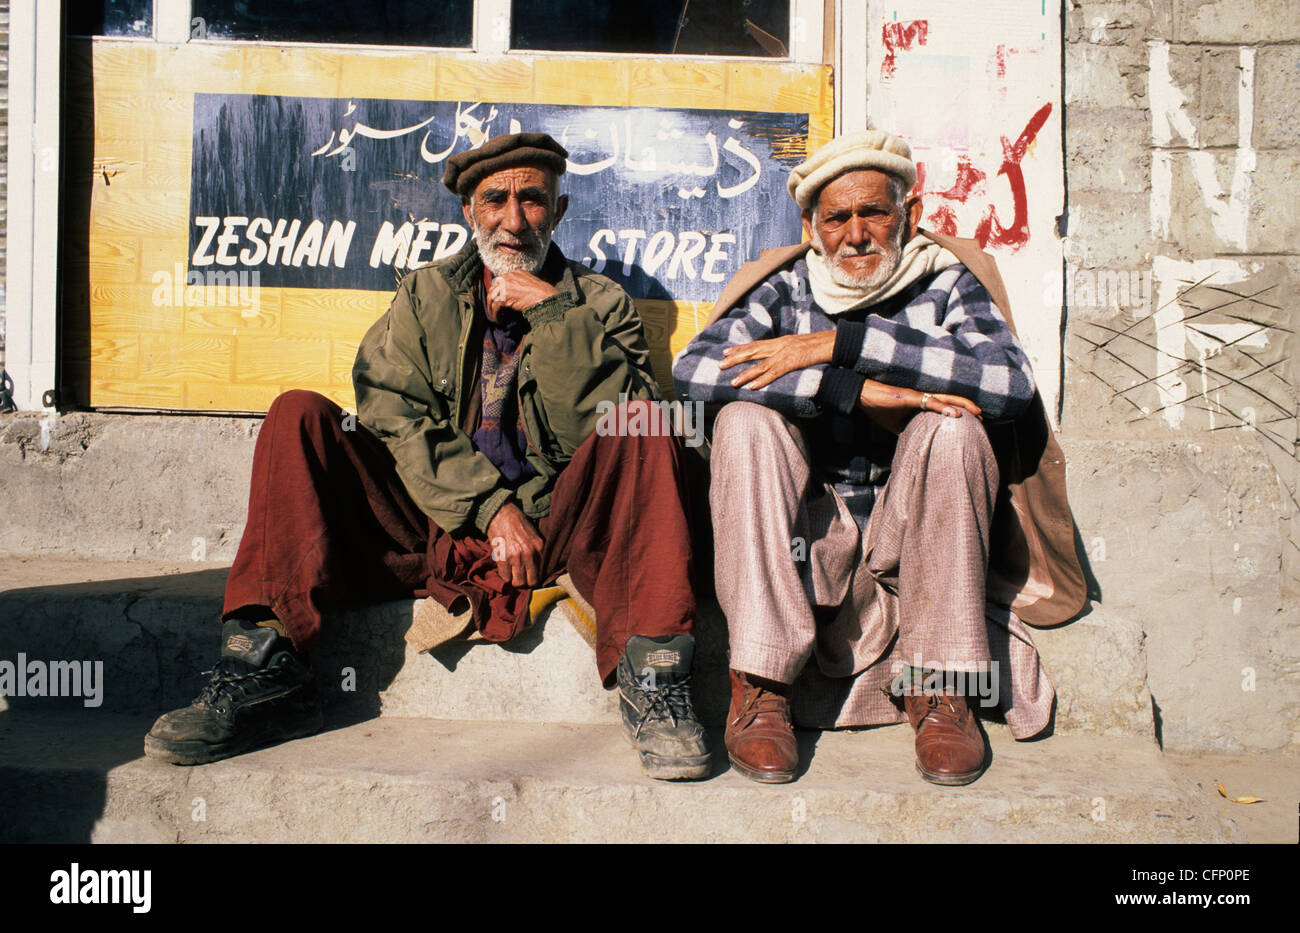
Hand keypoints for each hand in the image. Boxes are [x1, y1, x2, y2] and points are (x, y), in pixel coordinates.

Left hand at [486, 271, 558, 321]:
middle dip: (492, 299)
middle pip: (494, 288)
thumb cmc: (543, 295)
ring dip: (492, 308)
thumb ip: (521, 286)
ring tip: (495, 317)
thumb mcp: (531, 285)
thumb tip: (515, 295)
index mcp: (516, 273)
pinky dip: (495, 314)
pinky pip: (495, 305)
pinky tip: (499, 320)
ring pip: (492, 297)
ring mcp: (505, 284)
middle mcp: (509, 276)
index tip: (498, 301)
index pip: (501, 281)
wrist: (547, 298)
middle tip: (494, 310)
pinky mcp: (504, 295)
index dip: (498, 292)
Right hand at [486, 502, 543, 587]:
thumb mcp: (533, 535)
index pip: (541, 572)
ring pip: (518, 582)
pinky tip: (504, 571)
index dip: (534, 577)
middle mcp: (529, 553)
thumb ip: (536, 550)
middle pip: (530, 581)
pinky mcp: (503, 557)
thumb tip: (536, 567)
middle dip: (525, 583)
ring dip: (514, 581)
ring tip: (512, 576)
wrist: (501, 513)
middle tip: (520, 579)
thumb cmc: (517, 522)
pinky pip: (505, 577)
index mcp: (539, 547)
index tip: (529, 577)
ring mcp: (516, 556)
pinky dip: (504, 577)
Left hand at [718, 332, 835, 389]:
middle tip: (720, 365)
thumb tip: (779, 357)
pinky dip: (762, 380)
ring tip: (732, 382)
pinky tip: (752, 386)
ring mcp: (785, 354)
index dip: (740, 348)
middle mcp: (779, 345)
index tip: (726, 352)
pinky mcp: (792, 362)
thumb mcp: (799, 346)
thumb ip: (787, 350)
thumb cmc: (818, 346)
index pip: (756, 344)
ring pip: (760, 365)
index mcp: (780, 341)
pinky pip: (774, 373)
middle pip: (753, 352)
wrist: (832, 342)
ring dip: (745, 375)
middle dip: (736, 359)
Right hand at [858, 378, 981, 434]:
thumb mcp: (894, 423)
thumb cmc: (877, 406)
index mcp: (919, 401)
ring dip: (963, 406)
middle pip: (950, 400)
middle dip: (968, 408)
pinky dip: (944, 408)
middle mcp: (922, 396)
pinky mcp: (910, 397)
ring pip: (946, 399)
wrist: (862, 394)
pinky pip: (931, 402)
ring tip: (978, 412)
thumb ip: (908, 429)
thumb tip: (916, 441)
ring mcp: (917, 395)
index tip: (973, 420)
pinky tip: (956, 414)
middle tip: (983, 416)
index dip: (958, 410)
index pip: (944, 405)